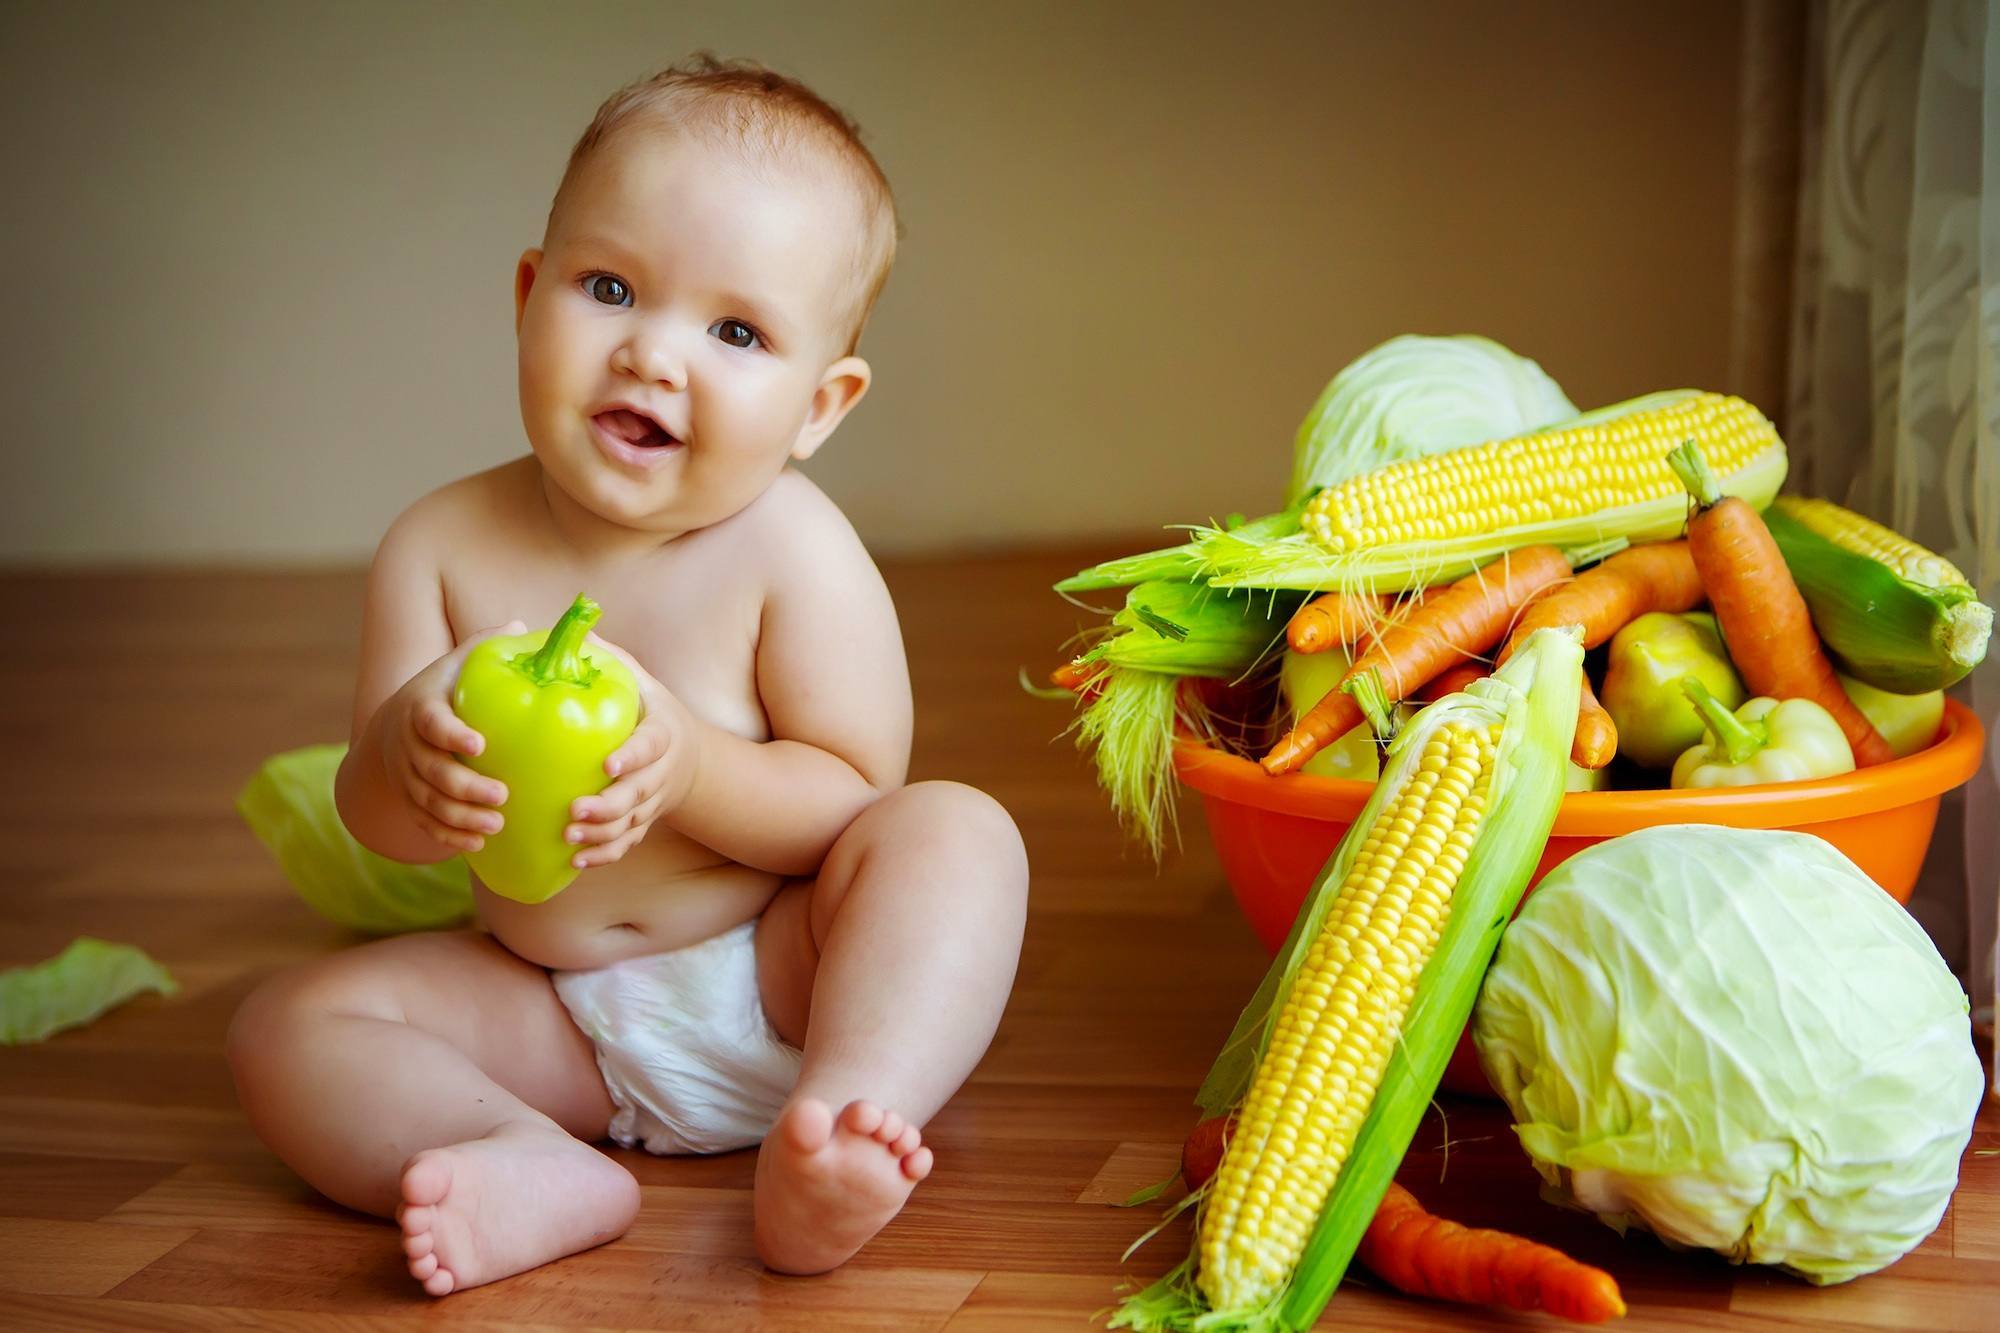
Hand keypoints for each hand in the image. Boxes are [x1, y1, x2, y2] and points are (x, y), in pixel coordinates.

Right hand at [379, 620, 524, 854]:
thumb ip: (485, 647)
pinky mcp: (410, 800)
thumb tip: (522, 627)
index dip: (451, 735)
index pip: (431, 723)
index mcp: (421, 709)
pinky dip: (450, 836)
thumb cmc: (444, 691)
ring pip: (429, 802)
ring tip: (497, 824)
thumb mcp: (458, 665)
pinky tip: (478, 844)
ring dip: (461, 816)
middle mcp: (408, 745)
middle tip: (502, 795)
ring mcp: (406, 776)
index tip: (479, 744)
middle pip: (431, 771)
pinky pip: (426, 823)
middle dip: (465, 787)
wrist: (398, 724)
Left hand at [564, 638, 697, 869]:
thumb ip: (611, 660)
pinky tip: (576, 861)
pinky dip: (605, 855)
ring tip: (569, 839)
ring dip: (602, 835)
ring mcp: (654, 801)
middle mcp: (661, 771)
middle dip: (608, 806)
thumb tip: (574, 627)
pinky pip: (627, 843)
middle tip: (574, 812)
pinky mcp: (643, 822)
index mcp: (662, 734)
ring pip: (632, 824)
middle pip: (639, 793)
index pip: (651, 745)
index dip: (632, 756)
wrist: (690, 759)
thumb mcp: (642, 682)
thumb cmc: (651, 713)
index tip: (608, 765)